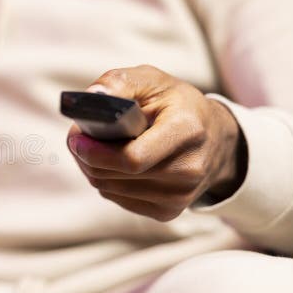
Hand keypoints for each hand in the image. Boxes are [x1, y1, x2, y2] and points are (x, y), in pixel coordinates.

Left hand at [67, 65, 246, 221]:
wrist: (215, 139)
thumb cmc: (176, 105)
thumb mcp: (153, 80)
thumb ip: (119, 82)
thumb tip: (90, 98)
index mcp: (187, 131)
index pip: (132, 158)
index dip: (96, 152)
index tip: (76, 137)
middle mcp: (188, 169)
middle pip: (115, 176)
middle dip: (87, 156)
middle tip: (77, 137)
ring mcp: (180, 196)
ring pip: (109, 189)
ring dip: (92, 168)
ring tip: (94, 148)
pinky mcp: (168, 212)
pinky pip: (117, 198)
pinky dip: (105, 181)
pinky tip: (111, 164)